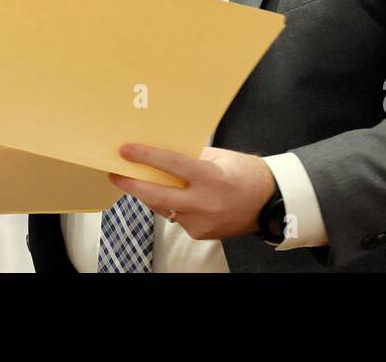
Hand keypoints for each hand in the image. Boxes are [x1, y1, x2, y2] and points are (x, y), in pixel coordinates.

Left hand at [108, 144, 276, 240]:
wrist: (270, 203)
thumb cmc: (247, 174)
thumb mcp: (220, 157)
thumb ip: (192, 156)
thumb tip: (163, 153)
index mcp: (210, 178)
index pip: (171, 165)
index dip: (145, 156)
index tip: (125, 151)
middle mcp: (203, 203)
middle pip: (156, 195)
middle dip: (132, 184)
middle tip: (115, 174)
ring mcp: (200, 222)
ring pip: (164, 207)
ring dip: (151, 194)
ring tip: (139, 180)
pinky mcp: (200, 233)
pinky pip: (177, 217)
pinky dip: (172, 205)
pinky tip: (173, 195)